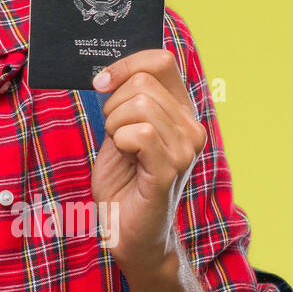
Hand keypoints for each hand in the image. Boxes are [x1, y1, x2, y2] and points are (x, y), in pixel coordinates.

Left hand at [88, 49, 208, 278]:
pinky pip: (140, 134)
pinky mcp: (172, 169)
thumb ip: (124, 100)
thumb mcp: (120, 130)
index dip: (125, 64)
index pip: (161, 60)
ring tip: (122, 150)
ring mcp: (186, 148)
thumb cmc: (123, 181)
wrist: (127, 231)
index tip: (101, 83)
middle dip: (112, 103)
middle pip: (143, 81)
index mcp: (181, 111)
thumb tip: (108, 71)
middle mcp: (191, 126)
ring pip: (139, 105)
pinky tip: (128, 160)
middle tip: (114, 134)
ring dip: (115, 125)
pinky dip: (121, 142)